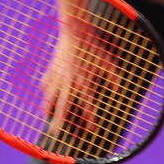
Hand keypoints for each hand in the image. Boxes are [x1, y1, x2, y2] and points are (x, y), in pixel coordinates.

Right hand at [40, 15, 122, 139]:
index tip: (92, 131)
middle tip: (56, 133)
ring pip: (50, 96)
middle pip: (62, 106)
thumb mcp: (108, 62)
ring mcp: (57, 75)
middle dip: (59, 121)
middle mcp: (69, 82)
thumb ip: (114, 78)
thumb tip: (119, 92)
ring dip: (48, 108)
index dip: (90, 119)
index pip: (87, 105)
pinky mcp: (51, 68)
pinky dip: (45, 91)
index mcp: (84, 82)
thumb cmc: (93, 46)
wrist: (74, 30)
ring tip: (47, 118)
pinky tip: (44, 96)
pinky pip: (46, 83)